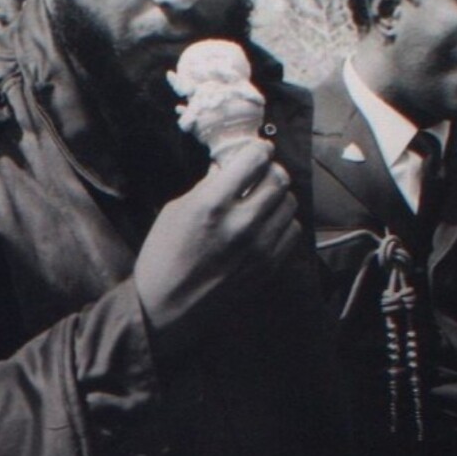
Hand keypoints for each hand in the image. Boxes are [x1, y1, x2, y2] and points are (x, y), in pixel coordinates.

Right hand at [134, 140, 299, 348]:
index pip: (254, 161)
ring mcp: (259, 248)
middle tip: (261, 172)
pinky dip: (282, 221)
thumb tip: (231, 166)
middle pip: (278, 180)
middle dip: (271, 170)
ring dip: (278, 195)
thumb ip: (209, 186)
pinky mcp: (269, 266)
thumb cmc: (164, 254)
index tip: (258, 149)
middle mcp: (241, 224)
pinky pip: (292, 230)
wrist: (167, 306)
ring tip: (262, 199)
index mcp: (212, 205)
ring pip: (289, 204)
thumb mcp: (177, 209)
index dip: (258, 149)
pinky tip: (266, 223)